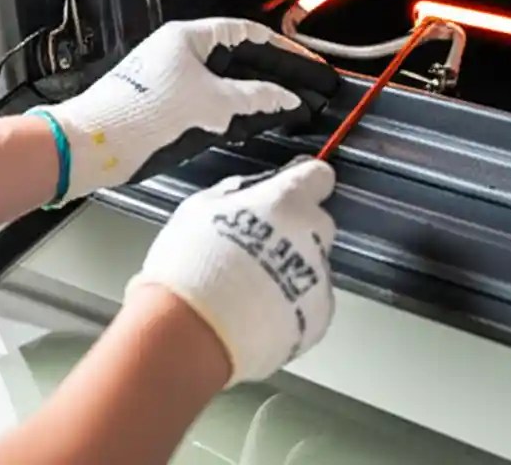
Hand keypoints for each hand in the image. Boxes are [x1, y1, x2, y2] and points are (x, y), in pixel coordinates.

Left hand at [32, 18, 337, 202]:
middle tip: (305, 89)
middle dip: (274, 74)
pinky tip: (251, 123)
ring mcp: (169, 78)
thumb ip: (257, 99)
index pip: (248, 33)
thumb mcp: (213, 106)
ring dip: (256, 94)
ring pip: (225, 81)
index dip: (284, 49)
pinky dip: (234, 110)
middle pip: (239, 57)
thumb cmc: (137, 118)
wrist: (88, 148)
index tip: (307, 65)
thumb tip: (287, 98)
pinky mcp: (163, 105)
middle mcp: (177, 52)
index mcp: (187, 38)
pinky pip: (210, 100)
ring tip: (287, 108)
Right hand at [127, 159, 336, 385]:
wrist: (192, 334)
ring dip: (289, 273)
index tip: (290, 193)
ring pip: (313, 266)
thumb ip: (235, 194)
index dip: (303, 184)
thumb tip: (248, 192)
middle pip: (315, 225)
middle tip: (254, 252)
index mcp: (287, 199)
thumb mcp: (198, 209)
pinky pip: (311, 304)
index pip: (318, 175)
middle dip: (293, 234)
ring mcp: (320, 277)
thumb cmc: (189, 269)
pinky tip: (258, 315)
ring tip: (249, 292)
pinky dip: (291, 309)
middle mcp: (313, 234)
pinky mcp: (320, 316)